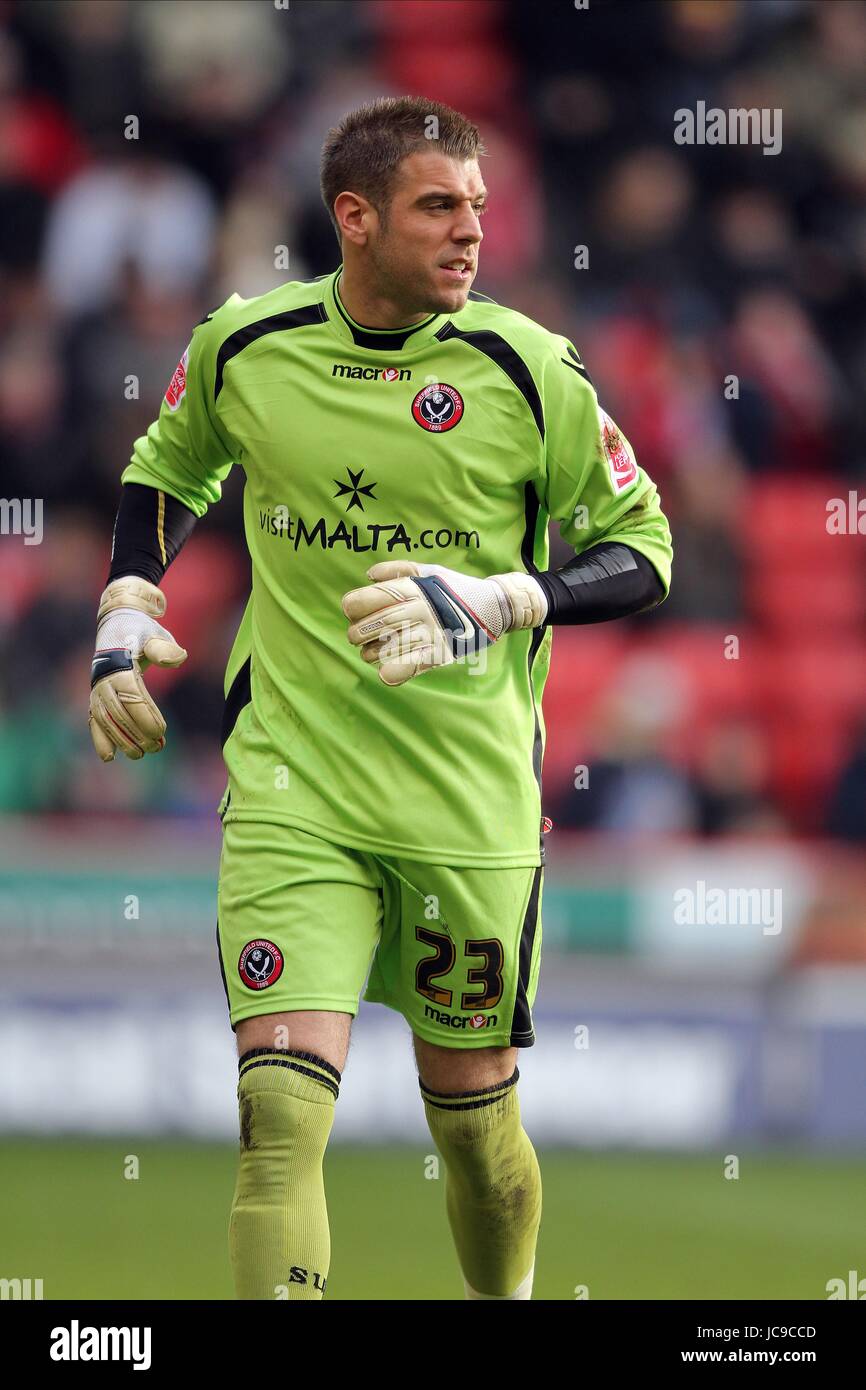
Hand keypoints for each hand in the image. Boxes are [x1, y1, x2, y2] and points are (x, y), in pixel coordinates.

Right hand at [89, 576, 186, 760]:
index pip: (132, 697)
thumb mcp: (154, 634)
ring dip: (121, 741)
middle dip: (137, 734)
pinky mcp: (96, 697)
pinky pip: (94, 720)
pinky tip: (109, 757)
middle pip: (118, 714)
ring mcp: (98, 690)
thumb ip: (164, 648)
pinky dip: (99, 739)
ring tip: (139, 755)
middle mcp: (104, 681)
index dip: (145, 716)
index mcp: (119, 666)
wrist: (117, 623)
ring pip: (105, 721)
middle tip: (156, 748)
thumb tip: (178, 658)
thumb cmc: (140, 630)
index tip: (162, 731)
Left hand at [341, 560, 546, 685]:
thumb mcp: (429, 571)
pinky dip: (393, 672)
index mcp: (412, 588)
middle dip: (356, 633)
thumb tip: (368, 576)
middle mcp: (419, 609)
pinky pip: (410, 666)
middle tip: (357, 637)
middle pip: (371, 626)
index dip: (353, 607)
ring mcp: (430, 632)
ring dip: (370, 654)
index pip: (368, 599)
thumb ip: (397, 570)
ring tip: (370, 653)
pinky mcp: (441, 653)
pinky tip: (385, 672)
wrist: (494, 606)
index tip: (352, 611)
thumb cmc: (456, 588)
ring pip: (385, 649)